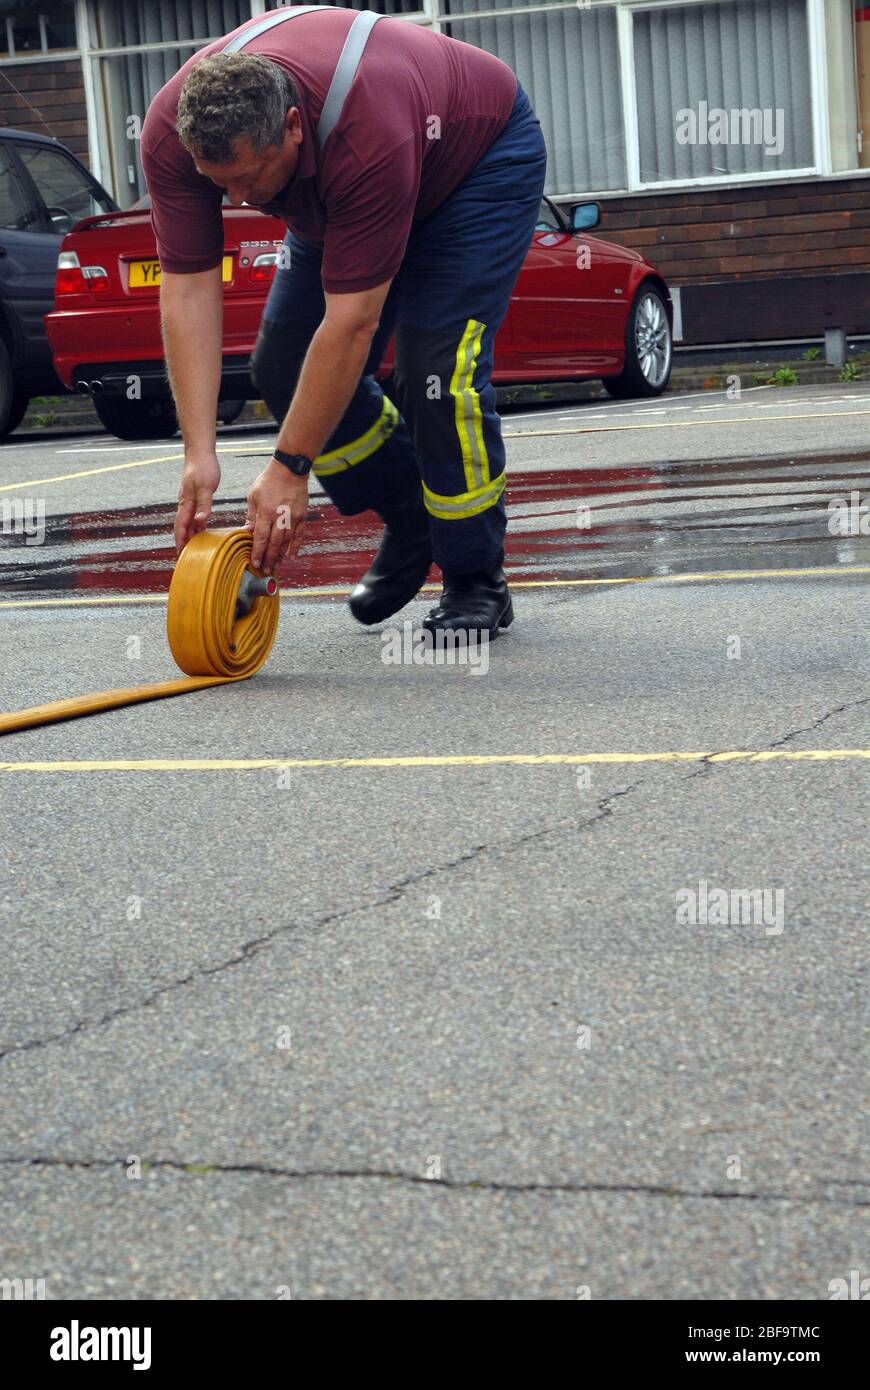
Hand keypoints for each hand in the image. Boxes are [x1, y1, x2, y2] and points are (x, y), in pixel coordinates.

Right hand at [175, 451, 220, 555]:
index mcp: (186, 502)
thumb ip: (203, 505)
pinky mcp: (193, 496)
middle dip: (182, 541)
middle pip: (181, 526)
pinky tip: (200, 530)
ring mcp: (188, 500)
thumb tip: (200, 522)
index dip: (180, 540)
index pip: (181, 526)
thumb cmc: (204, 467)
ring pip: (186, 521)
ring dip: (188, 534)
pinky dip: (194, 525)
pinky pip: (191, 515)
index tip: (181, 554)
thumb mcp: (206, 487)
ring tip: (193, 548)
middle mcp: (185, 503)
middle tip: (185, 557)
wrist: (200, 452)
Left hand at [245, 458, 308, 572]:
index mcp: (266, 512)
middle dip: (269, 559)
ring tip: (275, 566)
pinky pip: (299, 535)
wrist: (290, 470)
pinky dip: (295, 547)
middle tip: (265, 570)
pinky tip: (291, 556)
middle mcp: (280, 517)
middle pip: (274, 544)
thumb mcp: (254, 496)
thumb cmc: (269, 481)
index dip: (258, 552)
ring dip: (280, 556)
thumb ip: (251, 515)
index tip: (255, 563)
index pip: (260, 537)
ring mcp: (293, 518)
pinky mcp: (302, 516)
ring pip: (286, 542)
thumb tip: (247, 532)